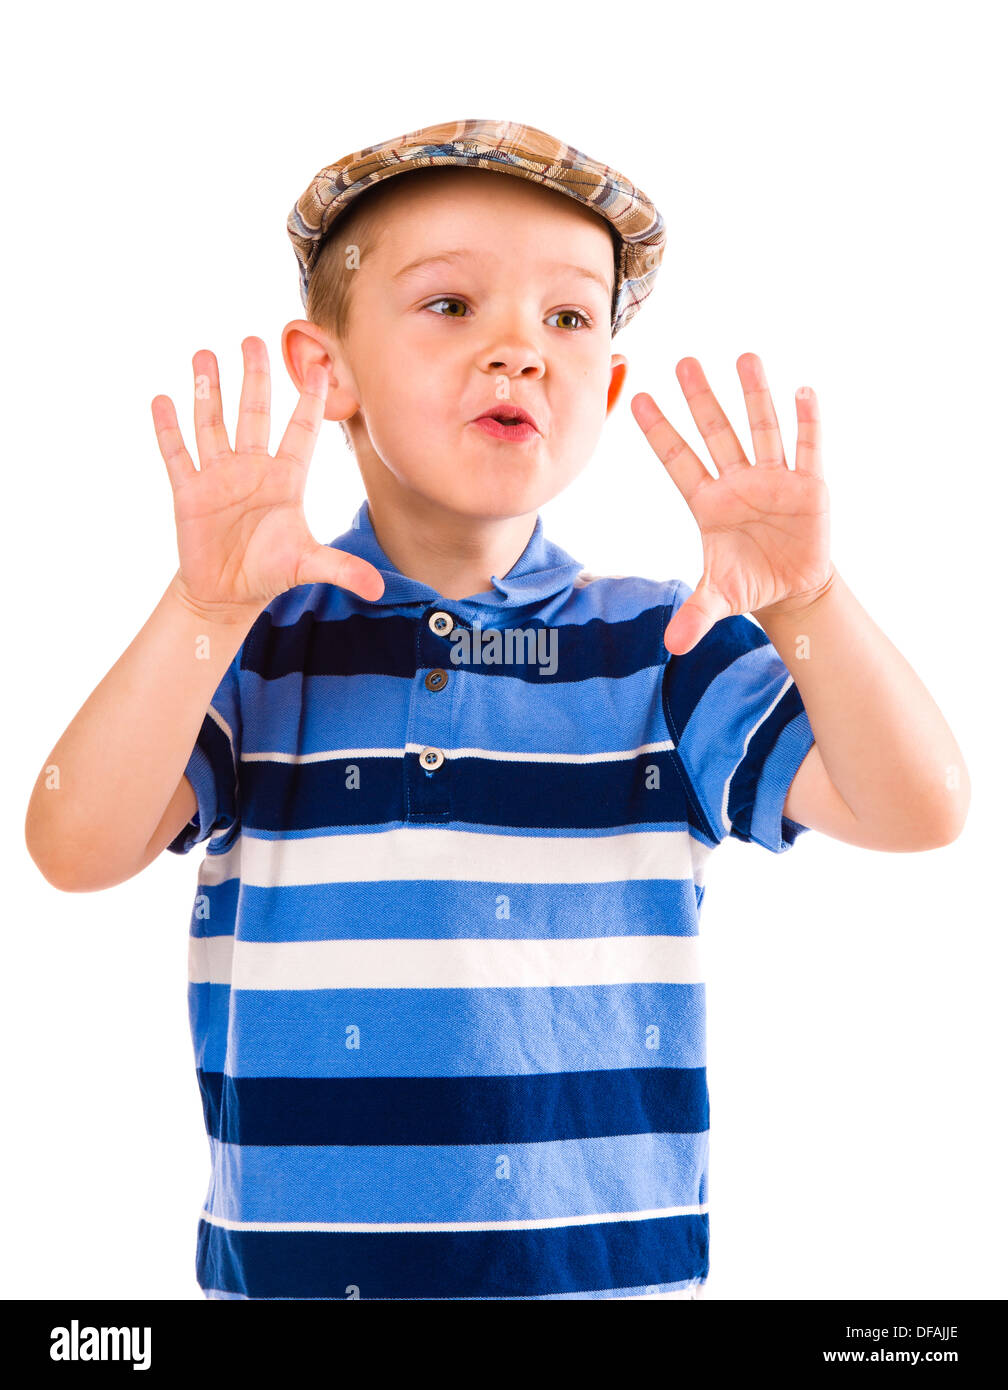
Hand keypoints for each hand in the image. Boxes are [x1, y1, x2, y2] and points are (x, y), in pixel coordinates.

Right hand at [151, 337, 383, 620]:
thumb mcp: (308, 567)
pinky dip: (169, 429)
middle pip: (254, 413)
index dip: (310, 400)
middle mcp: (253, 469)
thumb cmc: (269, 571)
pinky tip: (163, 399)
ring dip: (207, 391)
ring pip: (213, 424)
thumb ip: (341, 570)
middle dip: (254, 377)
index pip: (302, 430)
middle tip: (255, 340)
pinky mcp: (189, 492)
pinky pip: (177, 454)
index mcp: (285, 479)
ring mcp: (218, 476)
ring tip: (205, 355)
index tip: (320, 366)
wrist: (226, 594)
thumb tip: (380, 590)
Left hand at [631, 353, 833, 653]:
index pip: (678, 461)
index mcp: (708, 504)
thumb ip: (696, 616)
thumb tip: (673, 648)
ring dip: (755, 395)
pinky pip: (807, 449)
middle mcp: (737, 482)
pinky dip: (807, 422)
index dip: (660, 433)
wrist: (793, 590)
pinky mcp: (808, 486)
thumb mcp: (720, 601)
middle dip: (702, 399)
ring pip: (761, 429)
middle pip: (716, 433)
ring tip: (745, 357)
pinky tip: (803, 391)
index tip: (639, 400)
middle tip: (685, 361)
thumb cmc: (749, 585)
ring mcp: (773, 479)